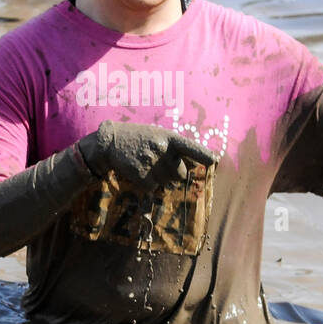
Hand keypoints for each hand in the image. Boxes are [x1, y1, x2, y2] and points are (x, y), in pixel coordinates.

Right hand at [77, 120, 217, 190]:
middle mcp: (162, 149)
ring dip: (159, 180)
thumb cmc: (138, 138)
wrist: (109, 142)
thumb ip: (174, 147)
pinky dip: (146, 185)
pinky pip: (151, 188)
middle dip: (174, 174)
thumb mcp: (157, 135)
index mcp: (169, 137)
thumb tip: (192, 165)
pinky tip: (138, 173)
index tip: (213, 161)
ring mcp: (151, 162)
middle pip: (181, 174)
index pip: (191, 147)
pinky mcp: (140, 173)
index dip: (203, 155)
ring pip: (166, 183)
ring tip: (146, 168)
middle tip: (160, 167)